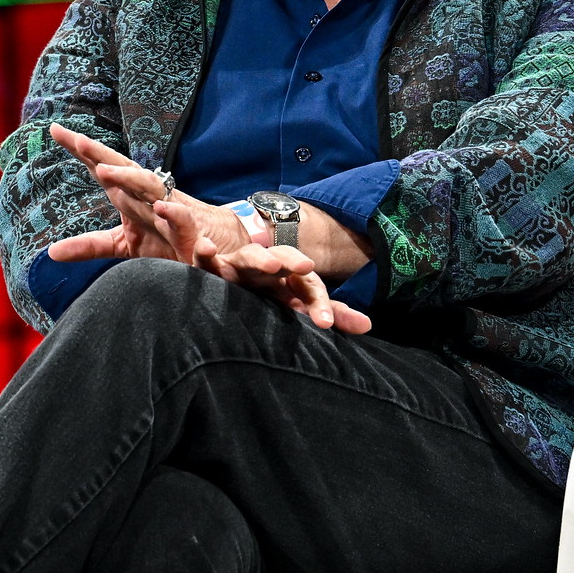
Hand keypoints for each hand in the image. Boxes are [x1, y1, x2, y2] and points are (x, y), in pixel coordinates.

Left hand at [43, 124, 247, 264]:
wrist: (220, 254)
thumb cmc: (170, 244)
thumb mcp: (124, 246)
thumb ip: (90, 245)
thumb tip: (50, 251)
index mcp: (133, 198)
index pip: (105, 169)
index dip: (82, 151)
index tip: (53, 129)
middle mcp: (151, 198)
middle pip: (124, 171)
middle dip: (101, 154)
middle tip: (76, 139)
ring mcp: (172, 213)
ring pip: (152, 190)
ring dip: (130, 178)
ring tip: (104, 170)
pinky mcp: (193, 236)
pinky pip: (184, 224)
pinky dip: (175, 216)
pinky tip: (160, 209)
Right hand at [207, 243, 372, 334]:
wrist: (229, 276)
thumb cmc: (268, 296)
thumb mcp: (298, 307)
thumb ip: (331, 313)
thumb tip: (369, 325)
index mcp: (289, 280)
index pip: (308, 286)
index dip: (319, 301)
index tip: (326, 323)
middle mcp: (265, 269)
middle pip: (282, 261)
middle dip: (294, 263)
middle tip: (306, 269)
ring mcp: (238, 267)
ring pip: (251, 257)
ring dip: (261, 258)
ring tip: (272, 264)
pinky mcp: (212, 269)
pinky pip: (205, 259)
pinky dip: (204, 252)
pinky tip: (206, 247)